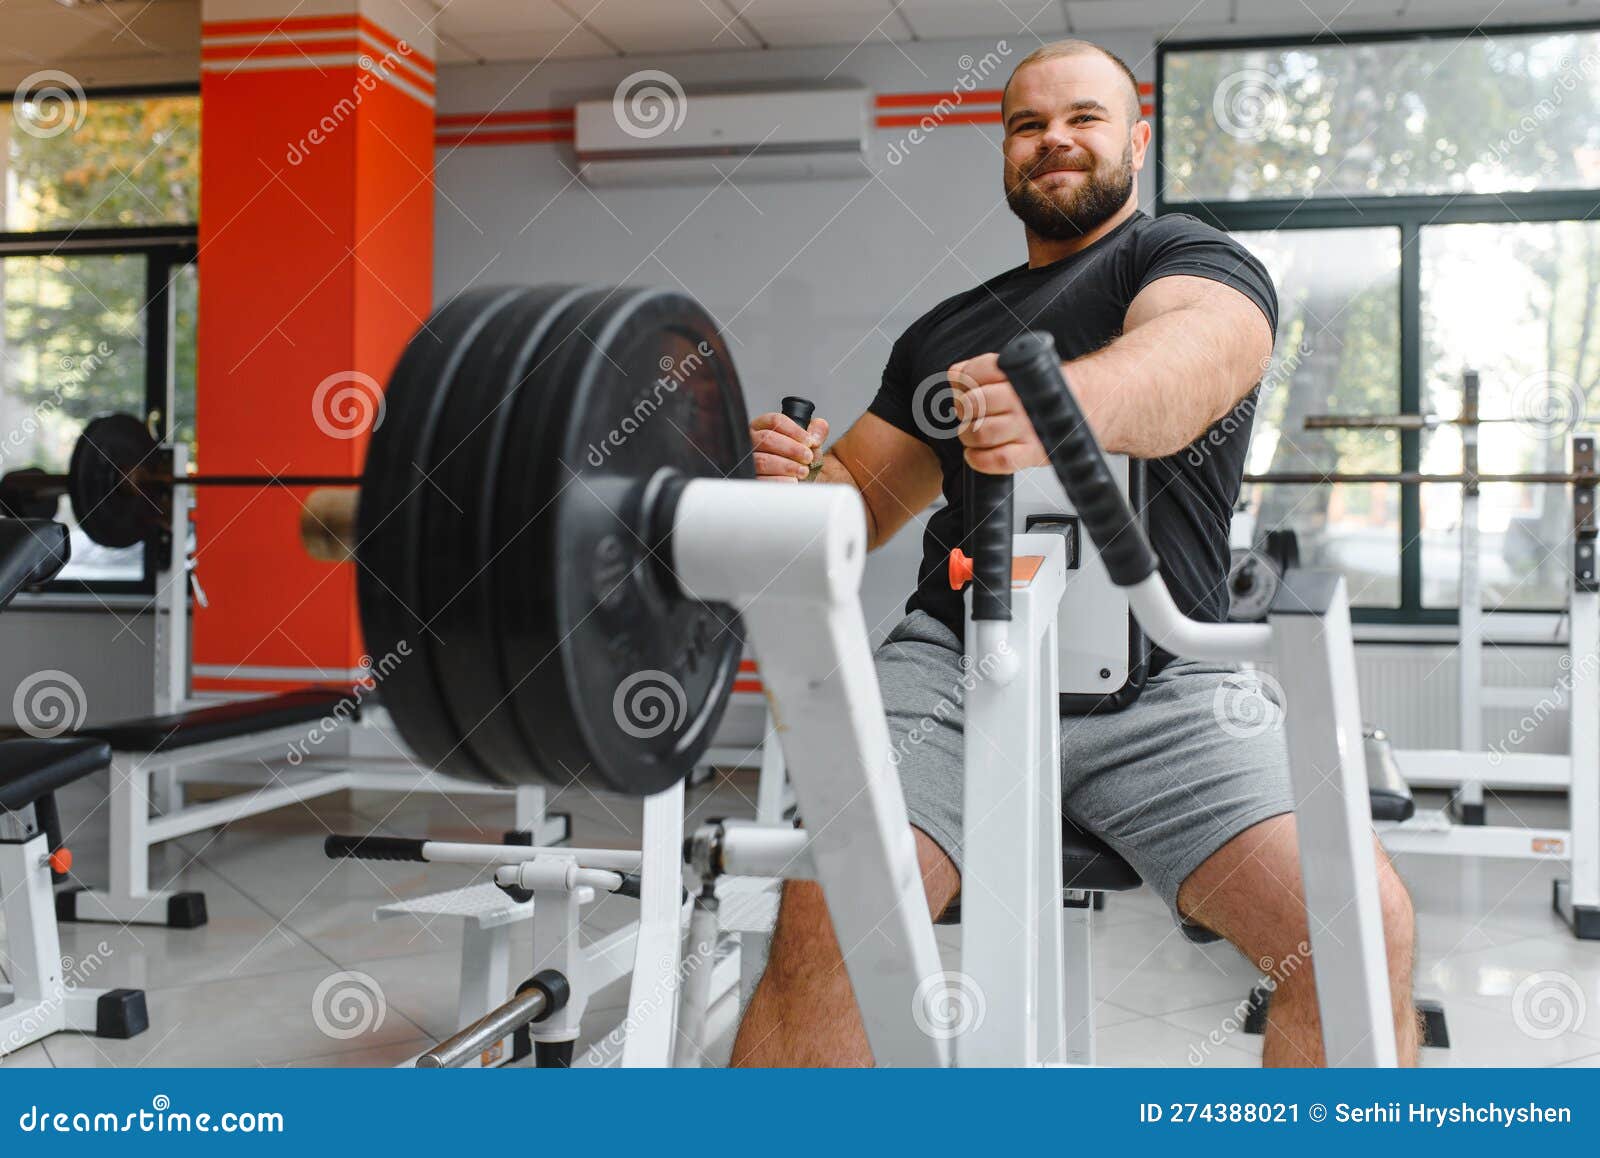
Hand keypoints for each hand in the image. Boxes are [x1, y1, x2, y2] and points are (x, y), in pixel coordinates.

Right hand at [750, 411, 828, 481]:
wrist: (799, 486)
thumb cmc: (800, 463)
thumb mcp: (810, 445)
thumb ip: (816, 432)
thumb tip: (817, 429)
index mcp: (765, 427)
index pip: (776, 421)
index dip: (794, 430)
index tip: (809, 441)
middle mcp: (753, 441)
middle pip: (767, 439)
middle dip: (791, 449)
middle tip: (807, 457)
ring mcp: (749, 461)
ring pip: (763, 460)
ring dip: (787, 466)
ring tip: (803, 471)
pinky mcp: (751, 479)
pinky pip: (761, 480)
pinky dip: (780, 481)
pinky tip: (792, 481)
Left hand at [947, 354, 1048, 474]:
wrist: (1084, 405)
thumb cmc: (1042, 391)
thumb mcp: (1015, 370)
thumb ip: (981, 370)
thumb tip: (955, 375)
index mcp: (1019, 373)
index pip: (976, 371)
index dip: (961, 381)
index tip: (963, 387)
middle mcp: (1024, 398)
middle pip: (974, 402)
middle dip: (962, 409)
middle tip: (967, 412)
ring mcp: (1029, 426)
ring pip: (982, 432)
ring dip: (967, 435)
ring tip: (970, 432)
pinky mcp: (1035, 452)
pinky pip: (1000, 460)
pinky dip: (979, 460)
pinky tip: (974, 455)